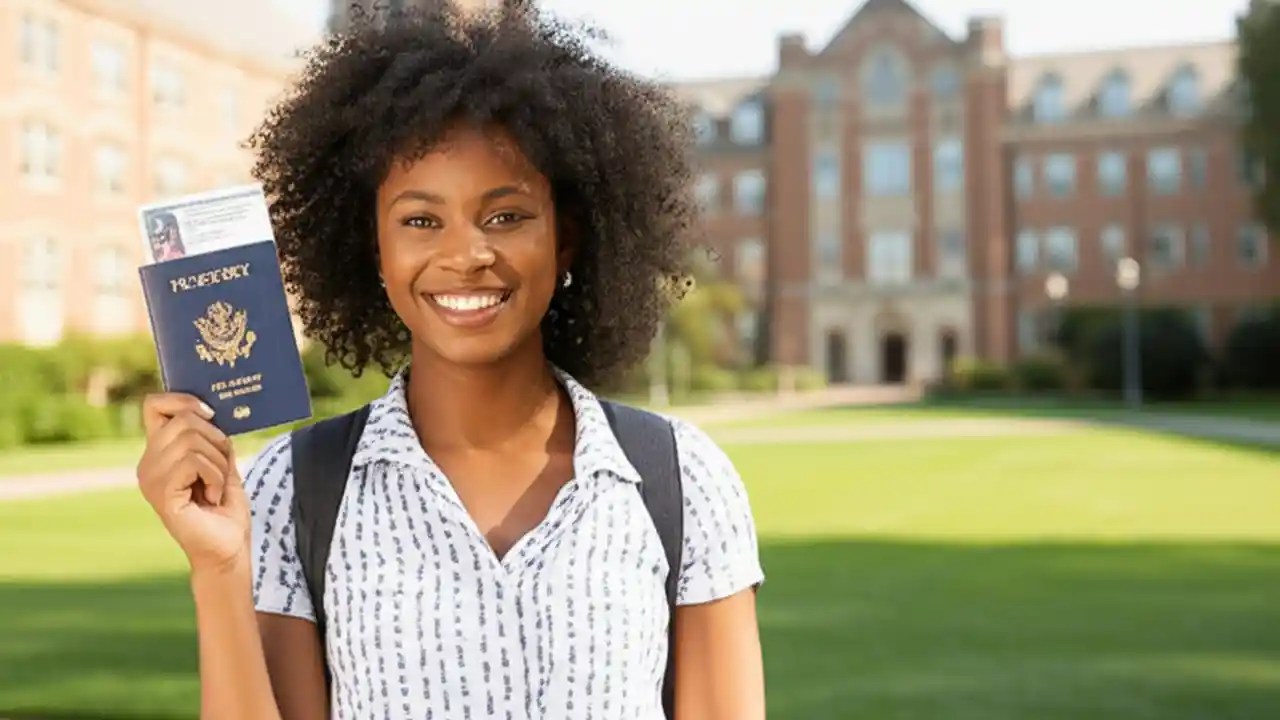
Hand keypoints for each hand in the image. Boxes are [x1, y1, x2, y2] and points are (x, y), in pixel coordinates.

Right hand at [137, 394, 249, 574]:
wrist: (228, 548)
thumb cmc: (226, 509)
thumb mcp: (222, 462)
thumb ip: (212, 437)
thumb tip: (210, 408)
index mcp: (160, 452)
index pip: (155, 405)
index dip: (183, 400)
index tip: (210, 414)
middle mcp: (148, 463)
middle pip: (184, 419)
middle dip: (217, 439)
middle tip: (221, 470)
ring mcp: (151, 478)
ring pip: (191, 439)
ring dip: (218, 463)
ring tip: (215, 487)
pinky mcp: (161, 493)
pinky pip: (193, 462)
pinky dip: (214, 476)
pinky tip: (211, 496)